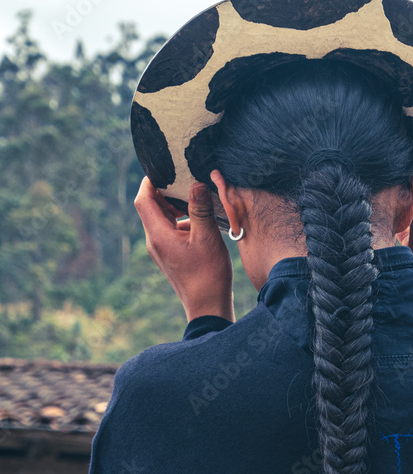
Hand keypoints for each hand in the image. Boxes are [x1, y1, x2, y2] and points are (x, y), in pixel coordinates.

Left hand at [134, 177, 234, 322]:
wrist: (208, 306)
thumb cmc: (208, 275)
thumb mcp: (207, 237)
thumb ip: (200, 209)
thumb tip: (197, 183)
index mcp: (158, 235)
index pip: (143, 199)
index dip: (150, 181)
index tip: (163, 167)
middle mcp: (154, 241)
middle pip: (151, 207)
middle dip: (166, 191)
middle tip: (185, 178)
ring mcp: (161, 250)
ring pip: (162, 219)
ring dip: (176, 206)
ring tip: (196, 197)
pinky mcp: (170, 255)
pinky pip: (170, 230)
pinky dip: (181, 220)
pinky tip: (200, 220)